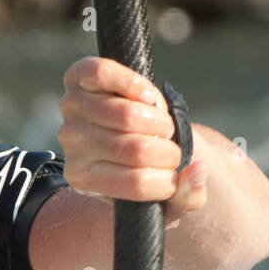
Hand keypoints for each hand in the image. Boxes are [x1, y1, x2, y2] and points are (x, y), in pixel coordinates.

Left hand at [57, 56, 207, 220]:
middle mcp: (70, 145)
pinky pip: (100, 74)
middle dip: (166, 151)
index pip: (136, 183)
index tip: (175, 175)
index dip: (168, 179)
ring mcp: (70, 110)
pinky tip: (149, 97)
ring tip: (164, 128)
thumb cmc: (146, 167)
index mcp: (83, 180)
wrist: (124, 134)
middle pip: (133, 149)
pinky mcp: (76, 79)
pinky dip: (131, 83)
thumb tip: (197, 168)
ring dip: (158, 121)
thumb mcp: (170, 195)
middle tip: (172, 151)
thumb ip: (189, 194)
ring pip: (123, 114)